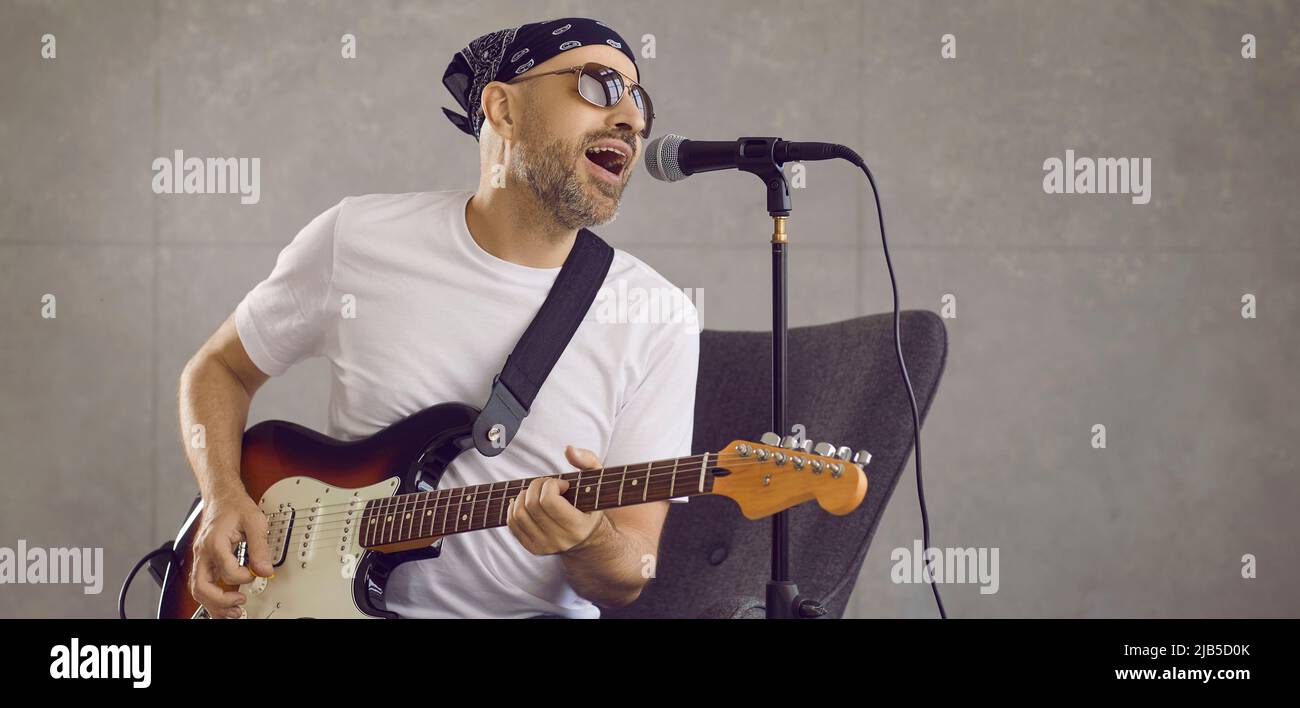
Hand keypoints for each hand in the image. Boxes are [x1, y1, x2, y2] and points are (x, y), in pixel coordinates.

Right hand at [189, 488, 274, 618]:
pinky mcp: (204, 562)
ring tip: (235, 611)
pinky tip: (226, 603)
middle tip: (240, 603)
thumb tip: (265, 570)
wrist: (222, 497)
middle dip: (221, 601)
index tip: (256, 572)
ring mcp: (201, 558)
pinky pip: (202, 585)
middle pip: (201, 587)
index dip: (244, 577)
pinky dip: (213, 598)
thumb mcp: (255, 521)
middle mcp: (203, 553)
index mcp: (214, 543)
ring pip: (198, 590)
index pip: (227, 572)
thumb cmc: (235, 506)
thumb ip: (260, 547)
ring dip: (215, 604)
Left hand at [506, 445, 609, 555]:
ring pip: (519, 514)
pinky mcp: (532, 548)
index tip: (562, 484)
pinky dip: (514, 507)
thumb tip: (568, 449)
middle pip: (532, 505)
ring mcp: (544, 546)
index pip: (549, 501)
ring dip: (524, 495)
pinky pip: (512, 524)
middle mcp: (561, 541)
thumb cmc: (591, 504)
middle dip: (537, 486)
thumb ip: (587, 460)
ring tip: (538, 493)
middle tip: (548, 485)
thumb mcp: (597, 480)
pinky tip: (527, 501)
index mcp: (579, 527)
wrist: (589, 538)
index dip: (551, 485)